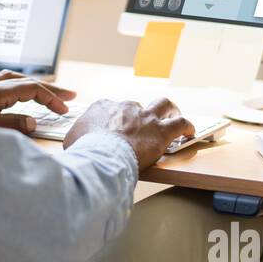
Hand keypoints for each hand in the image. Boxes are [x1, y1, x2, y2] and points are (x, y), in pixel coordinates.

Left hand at [0, 70, 76, 133]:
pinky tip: (16, 95)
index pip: (32, 89)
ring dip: (34, 85)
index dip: (51, 98)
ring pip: (15, 80)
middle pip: (27, 81)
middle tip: (70, 94)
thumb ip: (12, 124)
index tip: (65, 109)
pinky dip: (17, 87)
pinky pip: (3, 85)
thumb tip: (33, 122)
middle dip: (50, 88)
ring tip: (48, 91)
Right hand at [63, 97, 193, 169]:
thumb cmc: (85, 150)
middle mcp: (126, 107)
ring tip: (174, 115)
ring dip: (170, 109)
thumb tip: (75, 142)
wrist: (101, 156)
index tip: (116, 128)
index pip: (111, 108)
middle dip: (141, 114)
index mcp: (103, 107)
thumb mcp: (72, 139)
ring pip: (163, 105)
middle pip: (137, 106)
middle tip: (144, 125)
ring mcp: (145, 118)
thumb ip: (77, 136)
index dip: (115, 118)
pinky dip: (187, 126)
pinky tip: (190, 132)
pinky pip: (180, 124)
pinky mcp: (161, 131)